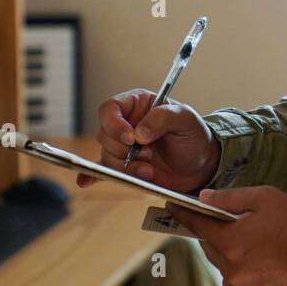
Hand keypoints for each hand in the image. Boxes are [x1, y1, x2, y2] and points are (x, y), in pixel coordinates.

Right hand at [78, 89, 219, 193]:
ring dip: (126, 167)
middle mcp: (126, 124)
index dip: (115, 124)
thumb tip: (138, 134)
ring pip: (106, 156)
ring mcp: (123, 148)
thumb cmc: (194, 136)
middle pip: (103, 134)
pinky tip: (85, 181)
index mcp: (137, 104)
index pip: (110, 108)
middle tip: (149, 155)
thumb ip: (162, 118)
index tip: (131, 138)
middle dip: (124, 150)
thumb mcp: (186, 119)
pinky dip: (92, 176)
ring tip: (150, 171)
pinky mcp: (124, 168)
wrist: (201, 165)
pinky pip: (101, 171)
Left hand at [165, 186, 286, 285]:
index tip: (173, 207)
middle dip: (216, 232)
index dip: (183, 214)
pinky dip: (242, 267)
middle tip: (231, 220)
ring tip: (254, 239)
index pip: (197, 226)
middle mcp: (231, 268)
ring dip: (230, 251)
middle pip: (210, 246)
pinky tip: (260, 256)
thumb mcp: (264, 198)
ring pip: (224, 264)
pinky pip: (237, 279)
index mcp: (230, 242)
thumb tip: (205, 198)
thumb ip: (230, 198)